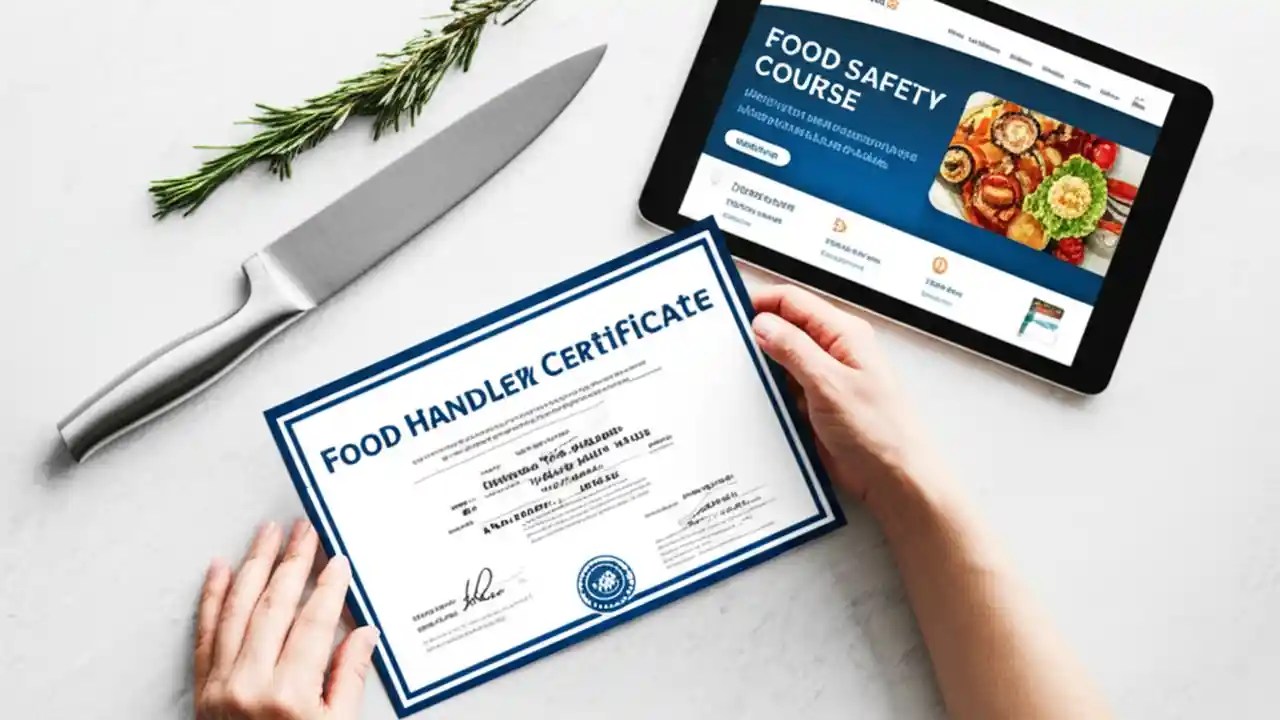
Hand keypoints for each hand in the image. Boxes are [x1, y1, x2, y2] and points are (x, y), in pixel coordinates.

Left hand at [195, 520, 378, 719]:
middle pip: (274, 606)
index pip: (314, 623)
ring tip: (265, 533)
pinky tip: (221, 569)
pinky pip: (205, 633)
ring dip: (253, 565)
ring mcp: (221, 685)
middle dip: (292, 561)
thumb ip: (348, 680)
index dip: (328, 587)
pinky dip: (212, 597)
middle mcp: (250, 684)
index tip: (338, 561)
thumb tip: (363, 634)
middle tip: (304, 529)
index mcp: (290, 696)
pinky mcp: (203, 689)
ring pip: (238, 609)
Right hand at [751, 285, 947, 516]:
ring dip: (762, 369)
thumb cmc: (880, 433)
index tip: (729, 313)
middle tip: (727, 347)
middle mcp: (834, 351)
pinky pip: (784, 390)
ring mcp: (824, 379)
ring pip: (781, 361)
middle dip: (756, 336)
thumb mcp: (829, 384)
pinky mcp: (816, 404)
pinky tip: (759, 402)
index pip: (793, 301)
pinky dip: (770, 394)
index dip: (760, 302)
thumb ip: (793, 349)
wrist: (894, 480)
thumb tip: (763, 324)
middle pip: (785, 329)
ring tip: (739, 377)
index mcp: (844, 334)